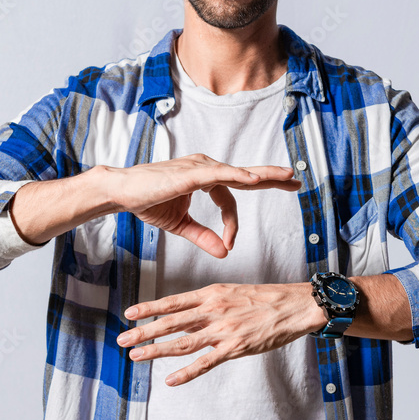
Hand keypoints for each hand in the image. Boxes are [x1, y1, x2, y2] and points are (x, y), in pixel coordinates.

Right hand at [106, 153, 300, 258]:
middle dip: (272, 178)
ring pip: (239, 172)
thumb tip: (224, 252)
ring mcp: (200, 167)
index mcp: (204, 178)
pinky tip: (255, 180)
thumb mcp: (181, 224)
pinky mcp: (192, 173)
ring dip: (265, 174)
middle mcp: (206, 168)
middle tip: (296, 180)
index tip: (229, 244)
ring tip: (288, 176)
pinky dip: (239, 176)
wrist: (122, 192)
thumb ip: (204, 236)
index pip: (230, 200)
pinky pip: (221, 174)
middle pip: (246, 174)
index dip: (232, 224)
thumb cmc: (148, 202)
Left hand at [116, 282, 325, 385]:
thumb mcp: (232, 292)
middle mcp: (213, 310)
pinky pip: (205, 363)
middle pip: (171, 323)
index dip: (149, 309)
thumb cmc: (264, 299)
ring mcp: (223, 330)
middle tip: (122, 340)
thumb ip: (208, 304)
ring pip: (182, 342)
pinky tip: (170, 380)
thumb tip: (185, 314)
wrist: (293, 306)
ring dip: (156, 350)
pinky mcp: (235, 348)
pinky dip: (186, 373)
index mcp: (211, 294)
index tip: (129, 313)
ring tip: (136, 356)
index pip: (173, 302)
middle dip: (144, 331)